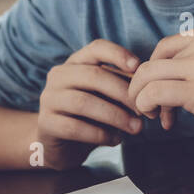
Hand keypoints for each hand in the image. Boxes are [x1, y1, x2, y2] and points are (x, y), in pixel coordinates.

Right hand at [35, 39, 143, 169]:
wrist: (61, 145)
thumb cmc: (90, 116)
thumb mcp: (107, 97)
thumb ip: (122, 89)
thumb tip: (147, 89)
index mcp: (75, 63)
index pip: (96, 48)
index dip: (118, 54)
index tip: (138, 67)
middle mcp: (58, 76)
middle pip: (93, 75)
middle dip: (123, 93)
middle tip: (143, 111)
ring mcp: (49, 99)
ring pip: (83, 102)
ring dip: (115, 116)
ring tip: (135, 128)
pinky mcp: (45, 123)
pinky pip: (74, 127)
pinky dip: (99, 135)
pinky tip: (115, 141)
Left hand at [126, 24, 193, 146]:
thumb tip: (179, 83)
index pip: (165, 48)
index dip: (155, 72)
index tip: (160, 91)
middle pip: (151, 62)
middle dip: (143, 86)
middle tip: (150, 107)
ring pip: (147, 76)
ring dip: (142, 99)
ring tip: (153, 115)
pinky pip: (154, 93)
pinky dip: (147, 106)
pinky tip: (161, 119)